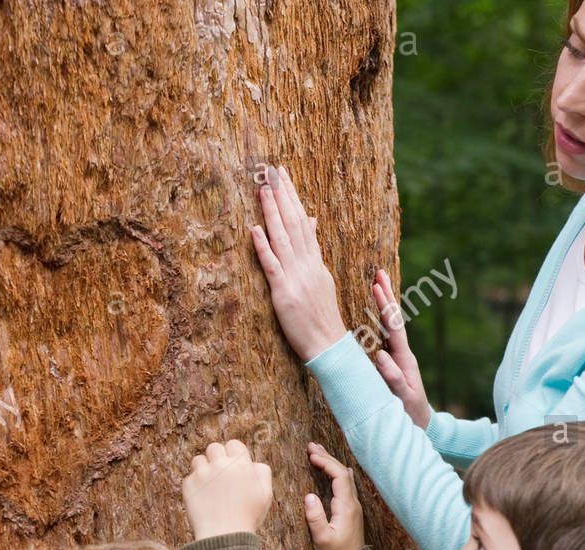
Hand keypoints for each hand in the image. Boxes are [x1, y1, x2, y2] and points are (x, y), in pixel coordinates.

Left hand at [182, 440, 272, 539]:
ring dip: (204, 469)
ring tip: (211, 486)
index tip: (233, 466)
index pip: (233, 444)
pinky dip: (195, 486)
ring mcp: (202, 474)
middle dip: (217, 458)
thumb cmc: (247, 517)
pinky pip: (190, 477)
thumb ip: (262, 473)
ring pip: (199, 459)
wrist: (224, 537)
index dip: (234, 455)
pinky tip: (203, 500)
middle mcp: (220, 465)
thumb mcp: (265, 495)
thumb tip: (252, 463)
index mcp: (240, 464)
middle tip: (221, 475)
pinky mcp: (188, 485)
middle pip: (214, 448)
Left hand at [250, 165, 345, 361]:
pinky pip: (272, 267)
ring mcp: (295, 277)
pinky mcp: (284, 293)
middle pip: (294, 223)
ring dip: (272, 213)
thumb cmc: (321, 315)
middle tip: (273, 169)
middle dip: (283, 195)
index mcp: (314, 260)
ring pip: (283, 239)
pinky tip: (255, 230)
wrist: (329, 344)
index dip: (293, 197)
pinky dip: (264, 247)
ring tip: (263, 189)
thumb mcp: (321, 277)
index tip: (284, 175)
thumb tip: (312, 221)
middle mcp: (306, 264)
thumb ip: (314, 249)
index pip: (303, 221)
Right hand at [304, 443, 365, 549]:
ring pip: (345, 477)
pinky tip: (337, 470)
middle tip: (311, 446)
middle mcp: (353, 503)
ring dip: (332, 464)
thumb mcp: (322, 539)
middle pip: (343, 472)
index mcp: (346, 507)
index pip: (338, 476)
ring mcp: (354, 507)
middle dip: (327, 457)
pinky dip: (337, 473)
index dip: (325, 462)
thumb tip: (308, 496)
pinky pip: (345, 485)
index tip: (311, 455)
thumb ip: (315, 517)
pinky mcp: (351, 511)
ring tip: (318, 453)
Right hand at [371, 269, 431, 430]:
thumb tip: (381, 355)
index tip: (376, 286)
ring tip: (377, 284)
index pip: (392, 327)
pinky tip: (375, 311)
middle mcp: (401, 354)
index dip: (385, 306)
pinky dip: (379, 321)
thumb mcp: (402, 398)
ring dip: (383, 305)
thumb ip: (392, 378)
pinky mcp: (391, 363)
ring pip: (388, 326)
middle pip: (392, 320)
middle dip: (386, 296)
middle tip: (378, 273)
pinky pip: (384, 337)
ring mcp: (397, 358)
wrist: (422, 426)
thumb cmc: (410, 415)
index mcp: (404, 359)